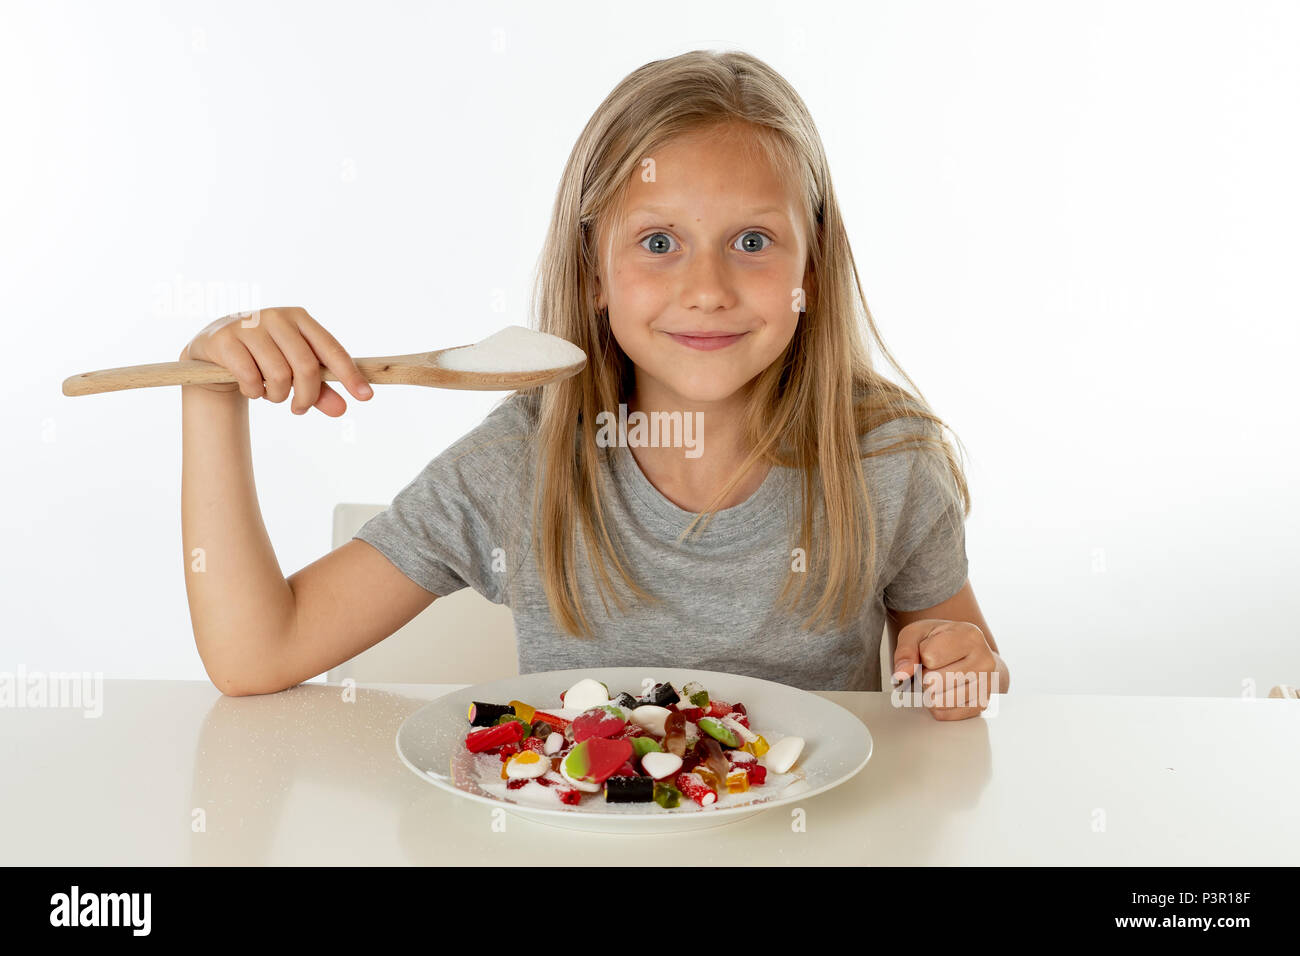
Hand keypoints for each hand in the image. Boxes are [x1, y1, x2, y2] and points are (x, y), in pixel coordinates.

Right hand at [178, 306, 372, 415]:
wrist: (214, 350)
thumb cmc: (263, 359)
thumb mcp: (293, 372)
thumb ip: (319, 390)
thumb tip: (341, 410)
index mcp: (300, 318)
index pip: (331, 348)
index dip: (350, 374)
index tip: (366, 397)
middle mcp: (276, 317)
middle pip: (307, 367)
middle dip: (307, 396)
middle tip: (299, 409)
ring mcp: (249, 325)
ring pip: (279, 375)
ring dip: (277, 396)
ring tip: (270, 394)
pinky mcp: (225, 339)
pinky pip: (250, 377)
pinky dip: (254, 392)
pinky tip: (251, 389)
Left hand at [892, 619, 999, 719]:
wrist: (968, 652)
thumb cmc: (941, 641)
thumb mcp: (917, 634)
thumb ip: (905, 650)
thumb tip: (902, 673)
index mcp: (970, 636)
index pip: (929, 657)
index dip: (921, 656)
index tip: (930, 650)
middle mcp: (985, 660)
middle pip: (934, 682)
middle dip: (924, 677)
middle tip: (932, 668)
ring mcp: (986, 685)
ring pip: (940, 701)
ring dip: (929, 693)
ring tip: (938, 679)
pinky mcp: (982, 705)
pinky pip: (947, 714)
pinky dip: (937, 707)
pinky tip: (942, 692)